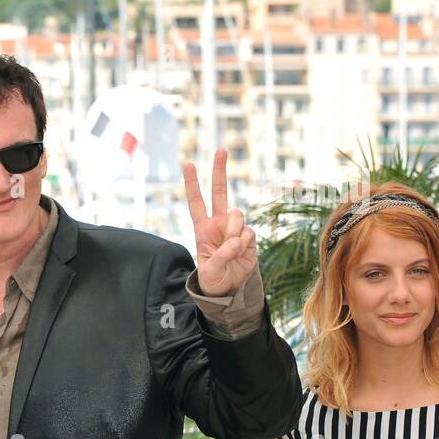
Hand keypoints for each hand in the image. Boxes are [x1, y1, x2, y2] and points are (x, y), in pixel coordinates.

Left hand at [184, 149, 256, 297]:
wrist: (230, 288)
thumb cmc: (214, 277)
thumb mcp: (211, 269)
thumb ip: (223, 254)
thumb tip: (238, 240)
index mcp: (202, 228)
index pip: (196, 202)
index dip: (192, 184)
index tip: (188, 164)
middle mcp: (219, 223)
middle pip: (220, 192)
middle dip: (219, 171)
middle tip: (221, 150)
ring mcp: (235, 228)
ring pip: (237, 216)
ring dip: (233, 233)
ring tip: (230, 251)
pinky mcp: (249, 236)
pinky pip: (248, 232)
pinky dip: (244, 244)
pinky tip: (241, 254)